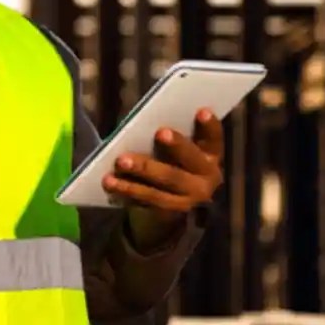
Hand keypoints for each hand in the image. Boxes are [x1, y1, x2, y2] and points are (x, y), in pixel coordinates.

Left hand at [103, 108, 224, 214]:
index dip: (210, 126)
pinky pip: (148, 199)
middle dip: (176, 146)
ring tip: (120, 161)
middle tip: (160, 133)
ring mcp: (189, 198)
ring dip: (143, 169)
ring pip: (167, 181)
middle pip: (191, 159)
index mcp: (210, 156)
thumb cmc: (170, 162)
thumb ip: (170, 138)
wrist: (170, 204)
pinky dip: (127, 189)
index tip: (202, 111)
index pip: (213, 139)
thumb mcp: (177, 150)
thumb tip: (146, 118)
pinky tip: (110, 183)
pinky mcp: (170, 212)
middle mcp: (206, 178)